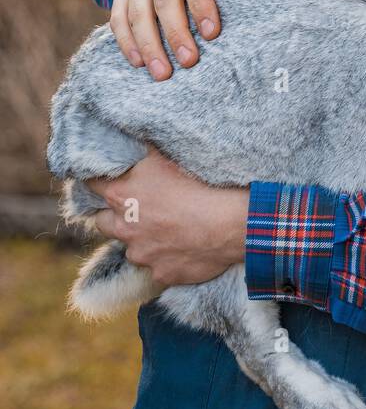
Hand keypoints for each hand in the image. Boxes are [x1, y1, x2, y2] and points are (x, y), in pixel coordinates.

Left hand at [86, 147, 249, 290]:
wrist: (230, 223)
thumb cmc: (199, 185)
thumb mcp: (166, 158)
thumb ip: (142, 152)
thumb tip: (129, 135)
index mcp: (122, 195)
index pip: (91, 185)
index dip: (97, 181)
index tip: (106, 179)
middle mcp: (125, 227)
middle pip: (102, 222)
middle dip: (114, 216)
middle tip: (136, 210)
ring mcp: (142, 254)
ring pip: (131, 248)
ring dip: (142, 240)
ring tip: (167, 231)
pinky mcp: (161, 274)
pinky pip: (158, 268)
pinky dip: (166, 260)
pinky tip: (184, 249)